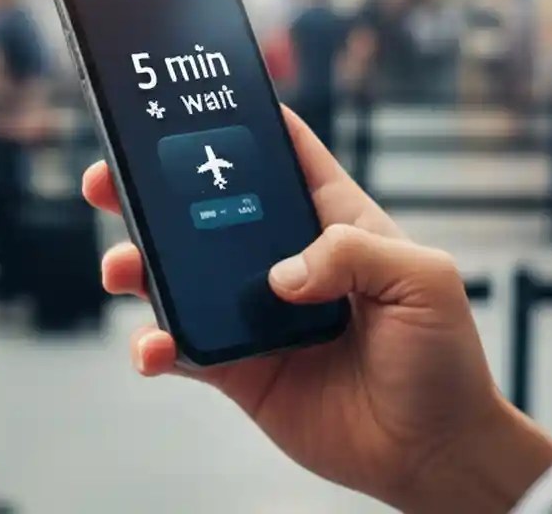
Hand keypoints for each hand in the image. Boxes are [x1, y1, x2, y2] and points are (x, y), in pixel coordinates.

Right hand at [83, 107, 551, 512]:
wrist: (431, 452)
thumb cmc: (443, 358)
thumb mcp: (423, 280)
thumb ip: (353, 255)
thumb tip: (278, 275)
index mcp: (332, 220)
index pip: (282, 153)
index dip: (241, 122)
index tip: (191, 99)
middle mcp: (285, 258)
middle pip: (205, 208)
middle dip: (152, 188)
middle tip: (108, 178)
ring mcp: (254, 312)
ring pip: (176, 275)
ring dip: (137, 265)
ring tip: (122, 268)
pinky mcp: (236, 367)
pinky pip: (181, 348)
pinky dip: (155, 345)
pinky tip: (153, 348)